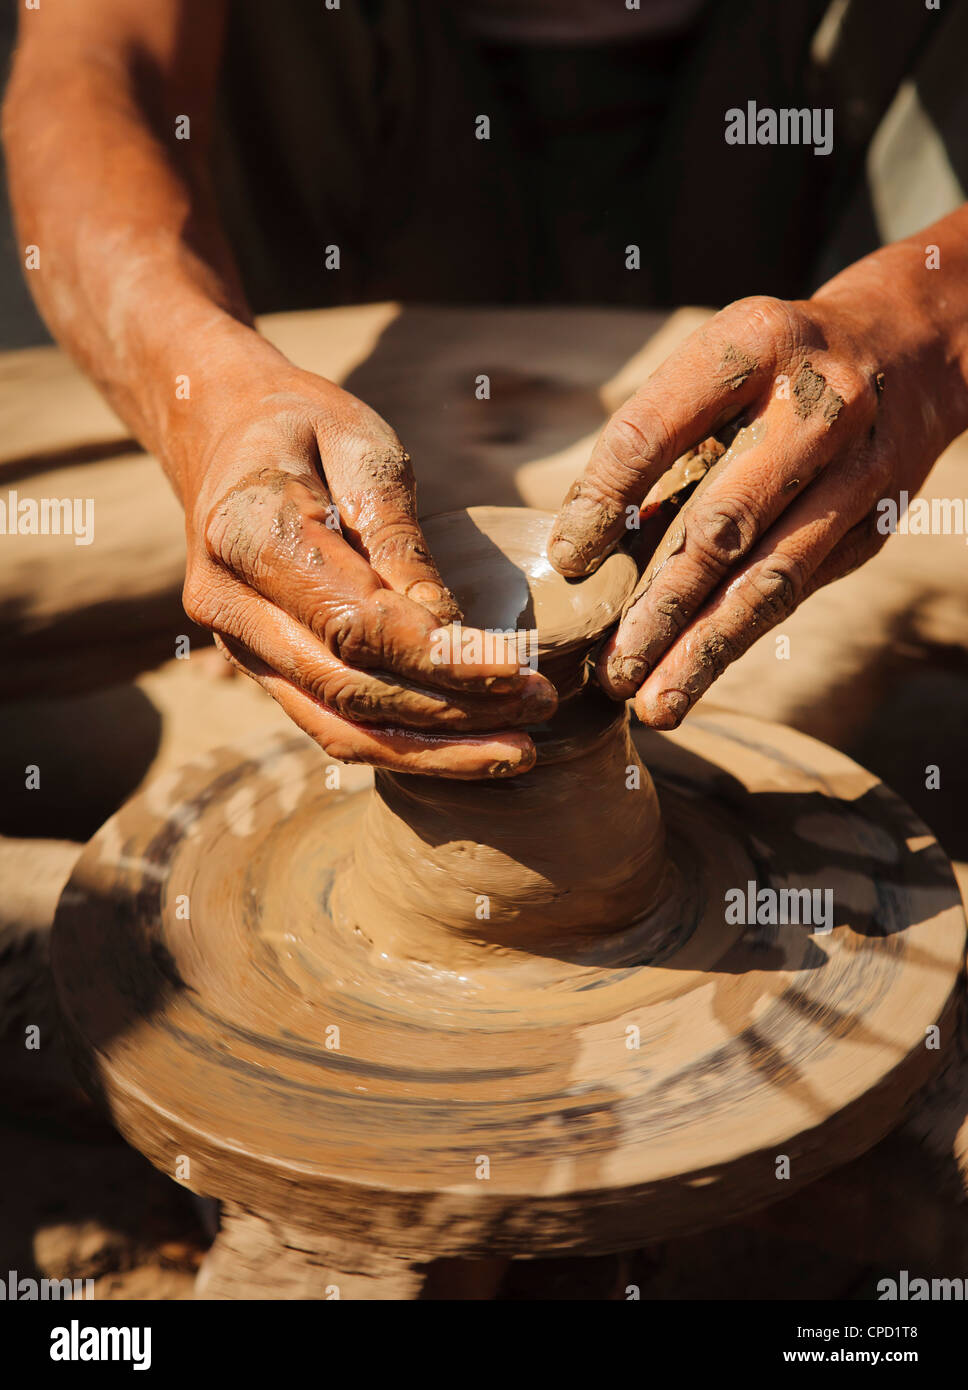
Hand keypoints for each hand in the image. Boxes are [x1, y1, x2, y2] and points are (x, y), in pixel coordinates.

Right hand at [180, 363, 555, 774]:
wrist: (221, 432)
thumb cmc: (304, 425)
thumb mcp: (362, 446)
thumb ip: (398, 537)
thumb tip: (445, 627)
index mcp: (246, 532)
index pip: (355, 622)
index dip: (439, 656)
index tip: (516, 668)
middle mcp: (228, 603)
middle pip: (348, 688)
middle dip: (450, 710)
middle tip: (539, 704)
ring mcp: (235, 645)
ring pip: (336, 727)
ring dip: (430, 752)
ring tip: (516, 750)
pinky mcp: (257, 668)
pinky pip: (328, 725)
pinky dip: (398, 748)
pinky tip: (464, 751)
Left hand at [549, 266, 967, 728]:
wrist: (906, 351)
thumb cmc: (772, 369)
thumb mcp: (716, 370)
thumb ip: (658, 444)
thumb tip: (586, 548)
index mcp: (752, 345)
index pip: (654, 431)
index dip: (604, 499)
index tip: (567, 559)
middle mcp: (815, 408)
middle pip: (722, 523)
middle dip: (660, 607)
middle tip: (611, 672)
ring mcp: (855, 473)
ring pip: (770, 578)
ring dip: (705, 649)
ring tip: (655, 704)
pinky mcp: (872, 526)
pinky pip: (796, 591)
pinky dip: (740, 635)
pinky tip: (695, 673)